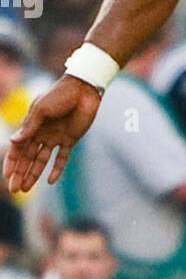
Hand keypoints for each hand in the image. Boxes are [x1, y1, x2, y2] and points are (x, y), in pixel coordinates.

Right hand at [4, 74, 102, 192]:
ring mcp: (55, 137)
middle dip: (20, 173)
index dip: (12, 162)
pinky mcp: (70, 139)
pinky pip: (62, 157)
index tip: (7, 176)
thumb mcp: (42, 109)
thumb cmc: (59, 95)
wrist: (84, 89)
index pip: (17, 148)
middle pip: (28, 158)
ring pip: (41, 160)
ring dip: (34, 174)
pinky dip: (56, 169)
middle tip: (14, 189)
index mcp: (31, 125)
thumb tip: (12, 141)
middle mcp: (41, 133)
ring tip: (26, 188)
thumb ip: (29, 126)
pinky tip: (50, 180)